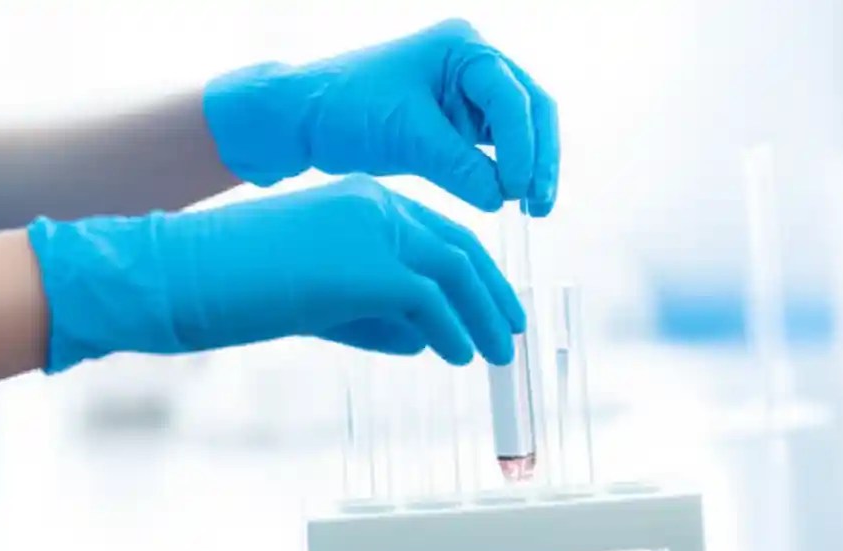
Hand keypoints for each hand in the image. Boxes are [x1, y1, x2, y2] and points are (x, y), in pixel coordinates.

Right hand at [28, 175, 525, 371]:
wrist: (183, 276)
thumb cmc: (238, 287)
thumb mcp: (319, 297)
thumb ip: (374, 313)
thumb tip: (428, 340)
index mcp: (363, 199)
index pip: (438, 233)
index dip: (474, 272)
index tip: (493, 304)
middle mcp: (377, 204)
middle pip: (459, 247)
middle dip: (492, 293)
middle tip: (511, 329)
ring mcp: (374, 231)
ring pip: (455, 271)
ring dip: (483, 315)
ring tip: (497, 352)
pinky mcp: (368, 267)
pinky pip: (431, 300)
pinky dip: (452, 330)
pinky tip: (457, 355)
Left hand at [203, 19, 558, 215]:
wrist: (302, 119)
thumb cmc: (343, 110)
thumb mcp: (405, 137)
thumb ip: (459, 166)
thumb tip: (503, 198)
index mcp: (461, 47)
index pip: (510, 97)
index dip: (522, 146)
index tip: (518, 190)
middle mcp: (472, 63)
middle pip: (530, 109)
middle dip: (540, 158)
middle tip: (539, 206)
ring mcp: (468, 93)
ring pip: (521, 131)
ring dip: (530, 168)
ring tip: (533, 211)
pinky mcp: (459, 124)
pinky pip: (496, 149)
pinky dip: (506, 173)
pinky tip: (508, 201)